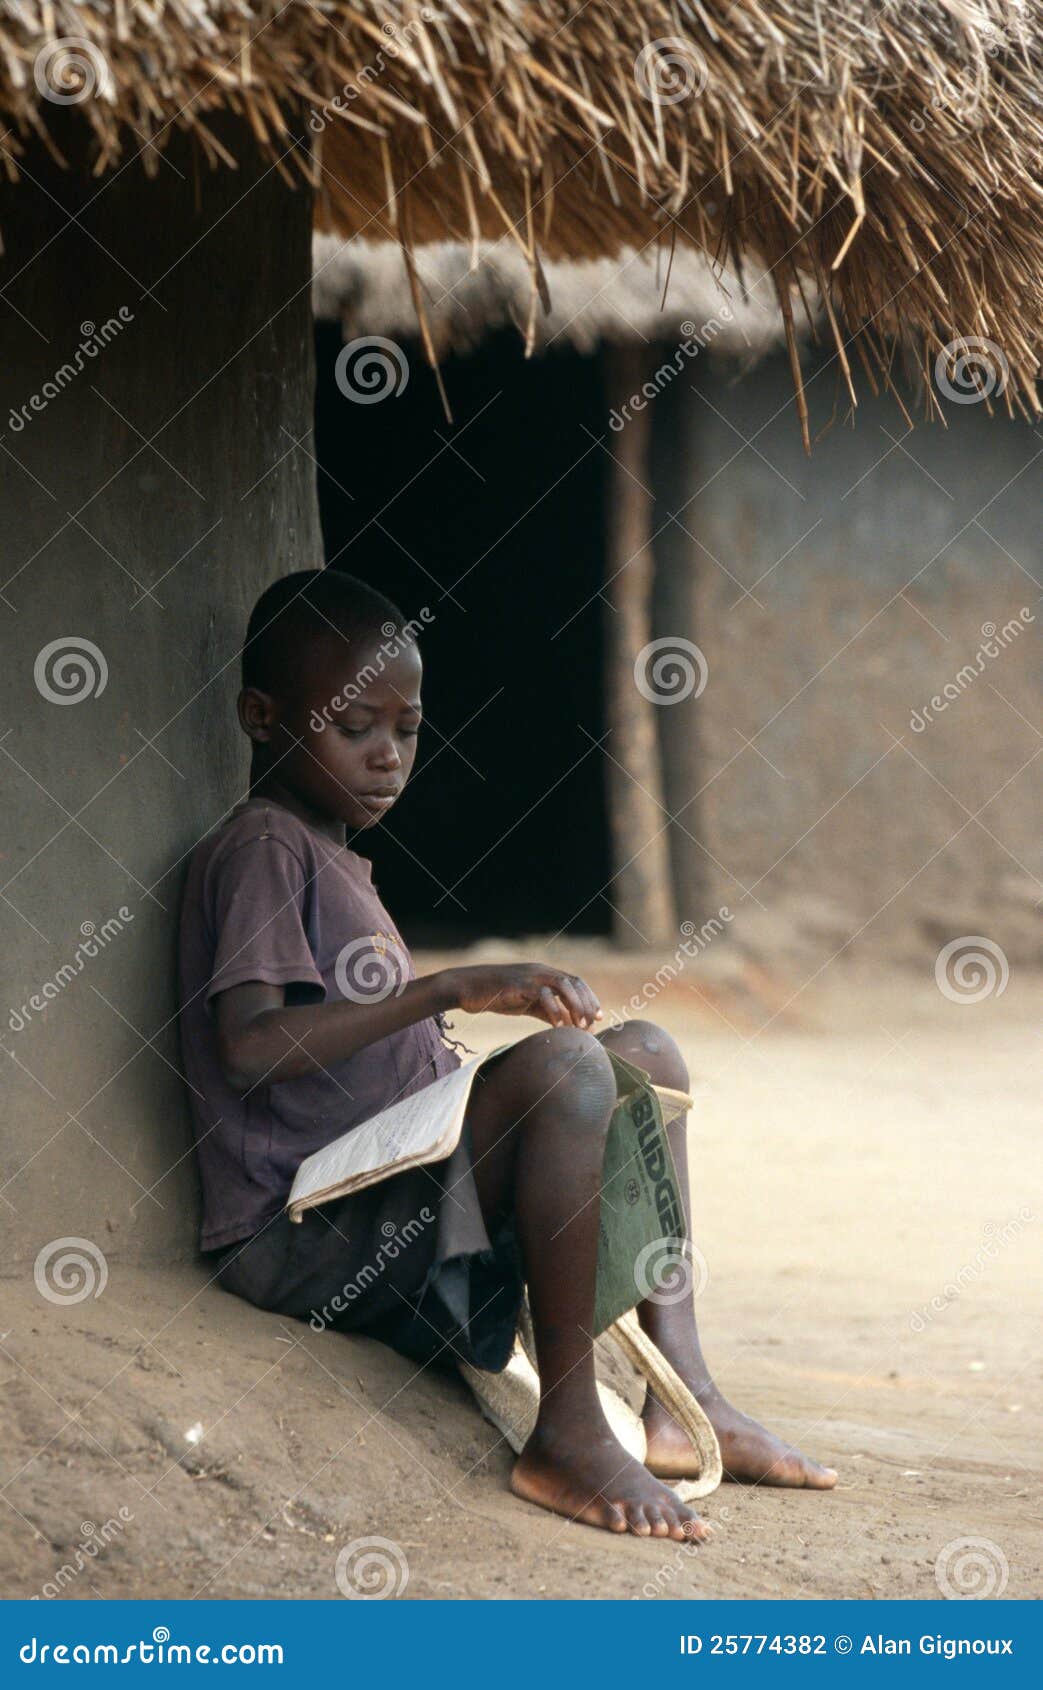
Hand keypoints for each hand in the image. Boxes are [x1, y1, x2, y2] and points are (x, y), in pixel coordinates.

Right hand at [445, 964, 602, 1028]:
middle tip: (592, 1025)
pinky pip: (542, 994)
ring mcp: (529, 976)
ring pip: (563, 985)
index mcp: (543, 974)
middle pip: (573, 982)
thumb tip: (565, 1024)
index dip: (590, 998)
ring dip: (575, 1005)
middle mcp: (540, 971)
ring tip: (580, 1026)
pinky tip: (559, 1025)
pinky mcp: (518, 985)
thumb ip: (545, 1010)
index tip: (598, 1018)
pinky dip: (554, 1009)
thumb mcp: (525, 1003)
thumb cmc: (495, 996)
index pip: (575, 982)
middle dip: (587, 1003)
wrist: (467, 988)